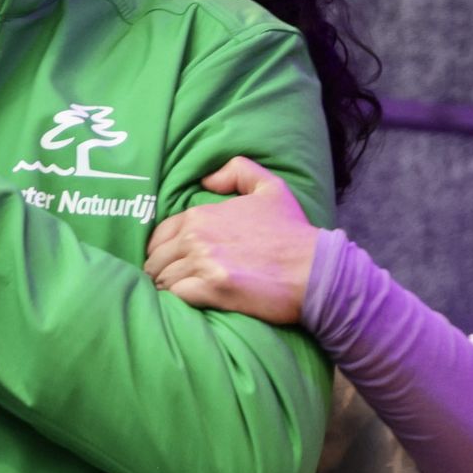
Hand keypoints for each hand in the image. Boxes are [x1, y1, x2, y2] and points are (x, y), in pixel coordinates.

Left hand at [143, 157, 315, 324]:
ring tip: (182, 293)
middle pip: (156, 260)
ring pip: (163, 280)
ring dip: (169, 288)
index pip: (160, 236)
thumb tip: (205, 179)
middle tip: (175, 281)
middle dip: (161, 271)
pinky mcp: (213, 289)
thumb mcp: (270, 187)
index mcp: (201, 215)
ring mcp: (203, 263)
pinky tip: (191, 301)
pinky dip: (179, 300)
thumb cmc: (293, 231)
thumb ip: (237, 171)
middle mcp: (196, 237)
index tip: (171, 261)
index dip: (161, 250)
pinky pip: (177, 296)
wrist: (316, 269)